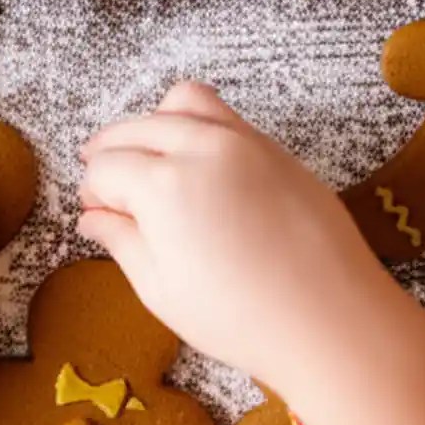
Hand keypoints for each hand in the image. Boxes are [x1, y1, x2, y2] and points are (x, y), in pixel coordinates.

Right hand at [77, 82, 390, 385]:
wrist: (333, 321)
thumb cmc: (242, 317)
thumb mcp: (161, 289)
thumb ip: (121, 241)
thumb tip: (92, 218)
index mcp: (162, 183)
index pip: (106, 167)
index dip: (92, 192)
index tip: (95, 214)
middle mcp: (201, 147)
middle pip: (136, 128)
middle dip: (111, 153)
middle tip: (106, 188)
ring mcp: (245, 142)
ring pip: (181, 103)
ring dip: (153, 126)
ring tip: (148, 162)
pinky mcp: (278, 151)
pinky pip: (224, 117)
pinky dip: (195, 127)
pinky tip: (194, 167)